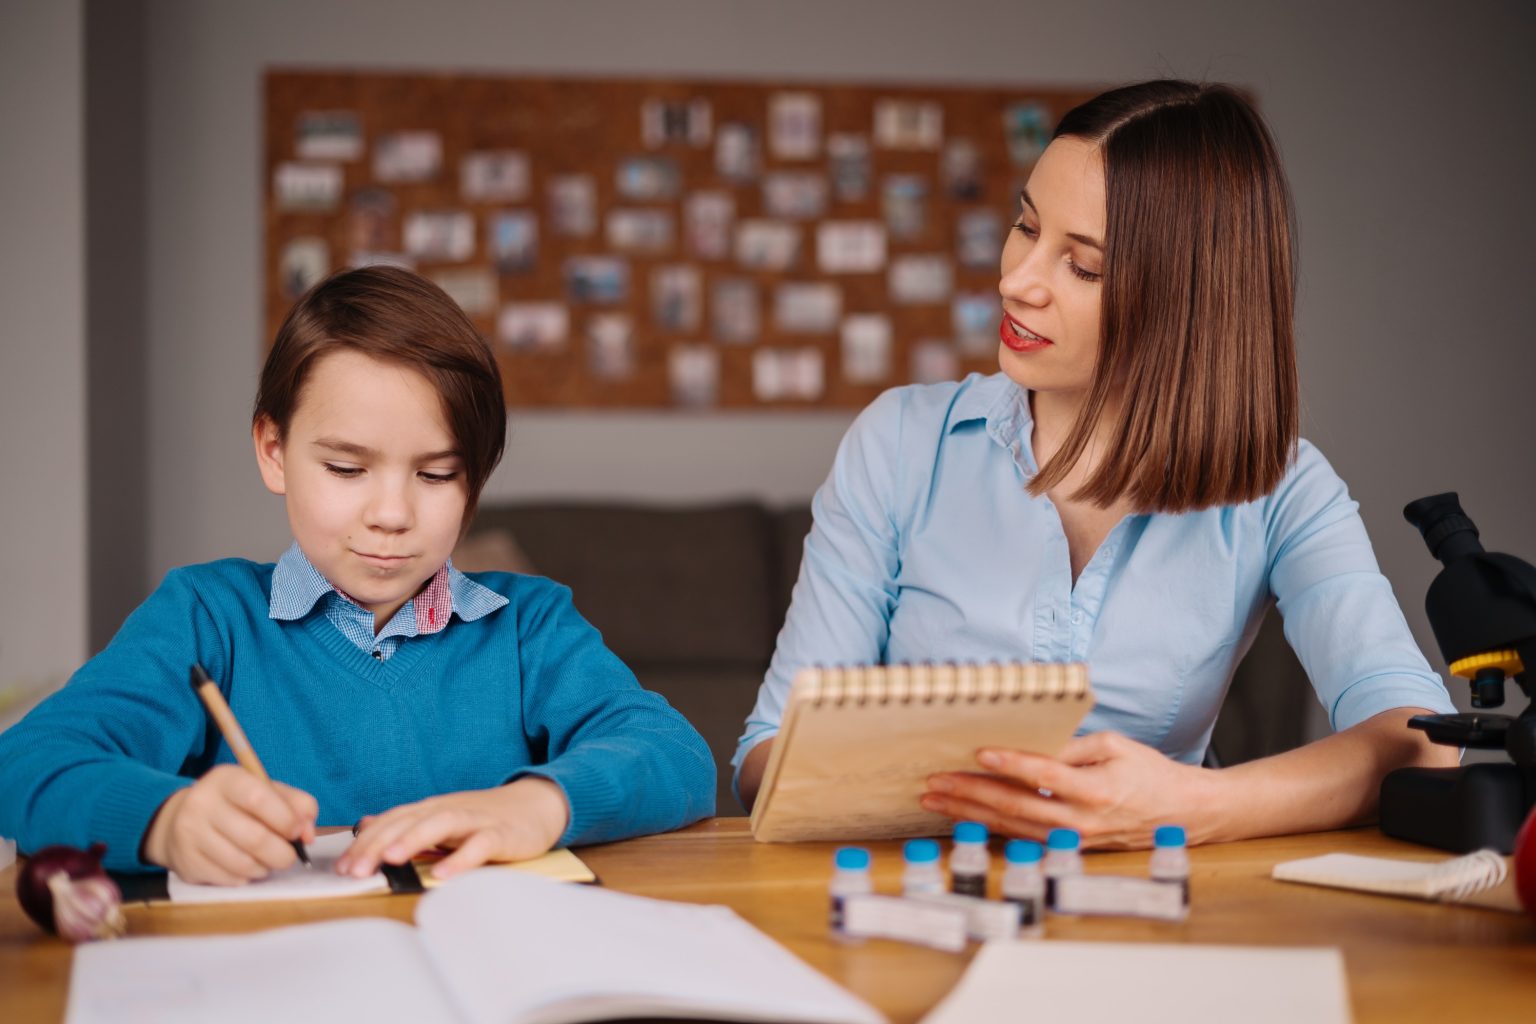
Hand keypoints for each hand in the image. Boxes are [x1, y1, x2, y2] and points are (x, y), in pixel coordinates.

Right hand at [142, 764, 317, 883]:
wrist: (180, 819)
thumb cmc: (236, 804)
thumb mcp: (265, 790)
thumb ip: (296, 805)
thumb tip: (308, 834)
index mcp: (227, 779)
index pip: (259, 799)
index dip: (286, 819)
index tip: (297, 832)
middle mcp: (202, 804)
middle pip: (254, 838)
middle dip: (282, 853)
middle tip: (289, 856)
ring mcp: (190, 835)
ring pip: (242, 864)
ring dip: (266, 867)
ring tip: (268, 861)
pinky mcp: (186, 863)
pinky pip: (229, 879)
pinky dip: (247, 877)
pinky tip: (247, 867)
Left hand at [336, 777, 569, 880]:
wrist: (536, 805)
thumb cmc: (486, 818)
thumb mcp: (442, 818)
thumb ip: (406, 823)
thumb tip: (366, 824)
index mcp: (430, 809)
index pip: (390, 822)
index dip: (364, 843)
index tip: (341, 868)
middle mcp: (448, 810)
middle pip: (407, 822)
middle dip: (378, 845)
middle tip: (354, 870)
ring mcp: (474, 820)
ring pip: (439, 825)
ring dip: (412, 840)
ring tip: (390, 861)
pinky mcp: (500, 834)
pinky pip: (479, 845)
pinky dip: (461, 859)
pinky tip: (444, 875)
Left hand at [921, 731, 1217, 848]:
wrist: (1182, 813)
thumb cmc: (1149, 773)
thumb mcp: (1114, 746)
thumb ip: (1071, 747)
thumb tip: (1029, 745)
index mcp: (1094, 791)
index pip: (1043, 776)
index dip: (1009, 763)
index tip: (978, 751)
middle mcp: (1080, 821)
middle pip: (1015, 806)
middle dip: (969, 792)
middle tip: (934, 781)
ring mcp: (1072, 840)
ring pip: (1011, 827)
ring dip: (969, 812)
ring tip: (935, 799)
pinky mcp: (1068, 848)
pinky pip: (1022, 837)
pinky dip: (990, 826)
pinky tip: (964, 816)